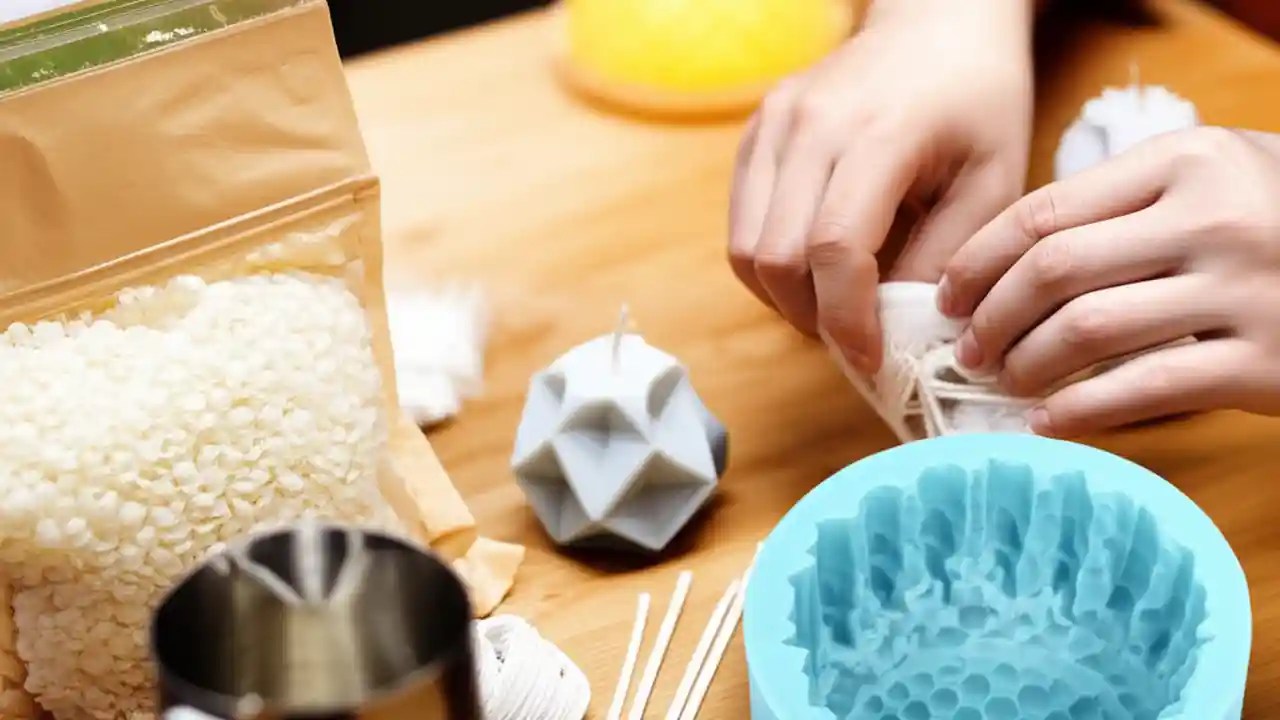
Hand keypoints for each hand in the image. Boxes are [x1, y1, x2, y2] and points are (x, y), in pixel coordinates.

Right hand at [727, 0, 1034, 372]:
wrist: (938, 19)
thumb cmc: (978, 98)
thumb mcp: (994, 180)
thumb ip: (948, 256)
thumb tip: (900, 329)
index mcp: (878, 134)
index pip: (833, 248)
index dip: (846, 318)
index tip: (871, 357)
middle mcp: (809, 125)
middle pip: (775, 256)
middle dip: (811, 316)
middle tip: (854, 337)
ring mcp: (774, 124)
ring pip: (744, 246)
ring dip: (782, 296)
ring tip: (832, 305)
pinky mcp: (757, 130)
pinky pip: (741, 221)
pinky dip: (768, 262)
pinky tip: (812, 267)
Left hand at [940, 127, 1279, 436]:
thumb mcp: (1218, 177)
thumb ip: (1129, 201)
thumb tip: (1012, 257)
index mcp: (1186, 163)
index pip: (1045, 213)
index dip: (979, 259)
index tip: (948, 293)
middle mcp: (1212, 218)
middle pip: (1053, 271)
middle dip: (989, 316)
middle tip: (966, 348)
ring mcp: (1241, 290)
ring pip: (1087, 330)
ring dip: (1024, 363)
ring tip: (1001, 380)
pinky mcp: (1263, 362)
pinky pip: (1142, 390)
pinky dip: (1079, 411)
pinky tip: (1048, 422)